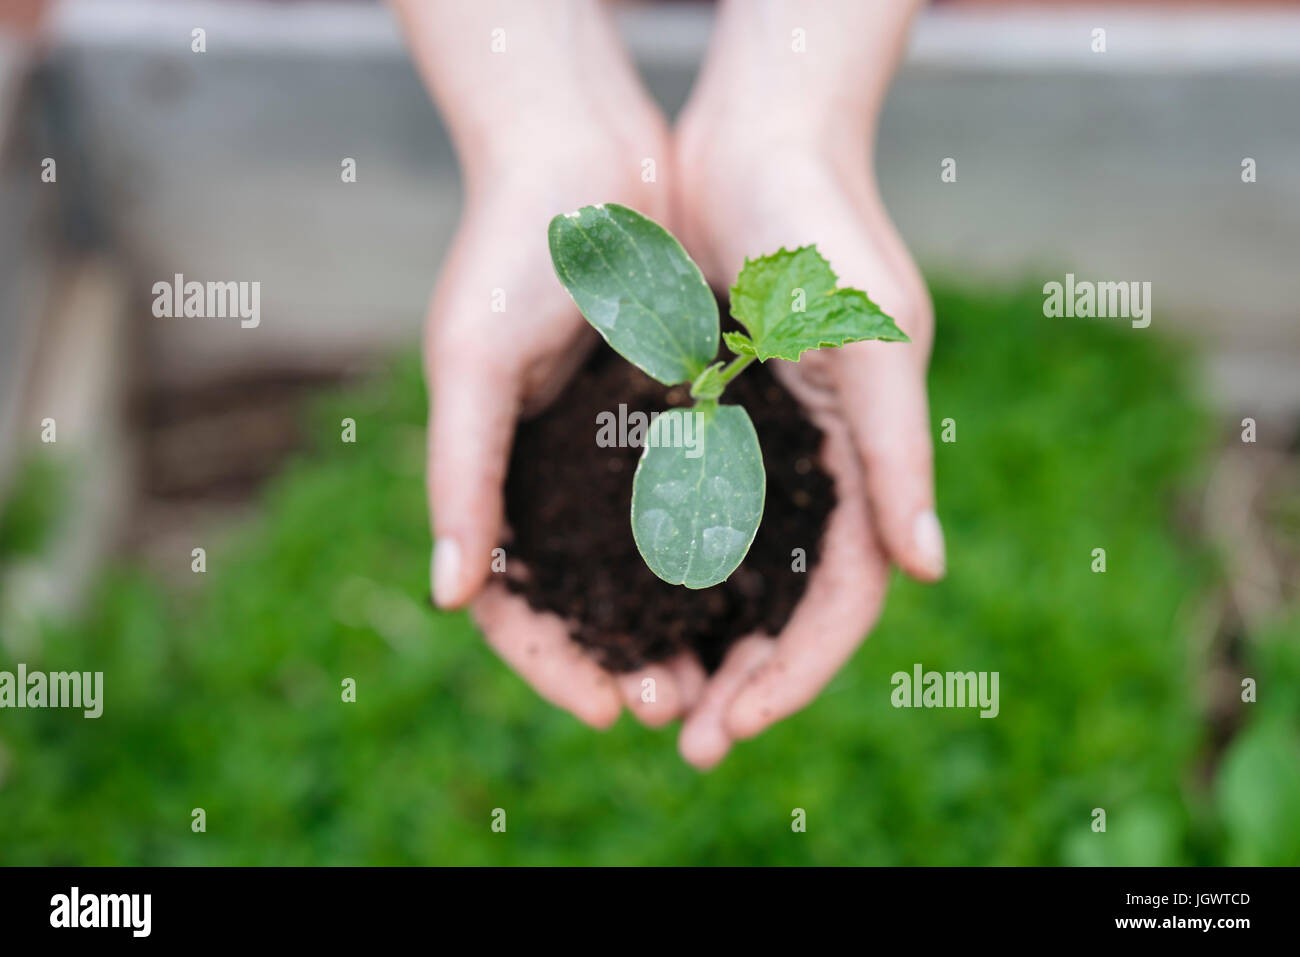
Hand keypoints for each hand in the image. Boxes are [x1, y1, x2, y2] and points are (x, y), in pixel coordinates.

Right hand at [423, 123, 714, 728]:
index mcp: (488, 474)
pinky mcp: (663, 416)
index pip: (509, 601)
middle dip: (621, 661)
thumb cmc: (511, 251)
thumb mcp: (476, 365)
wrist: (585, 159)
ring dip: (671, 625)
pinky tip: (750, 592)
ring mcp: (605, 452)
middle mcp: (546, 475)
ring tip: (715, 673)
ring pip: (639, 567)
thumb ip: (462, 477)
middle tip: (675, 707)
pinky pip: (688, 505)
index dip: (549, 664)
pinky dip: (709, 555)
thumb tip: (448, 599)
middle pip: (580, 600)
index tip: (603, 712)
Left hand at [669, 95, 942, 767]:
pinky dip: (658, 572)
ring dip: (697, 641)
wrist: (751, 141)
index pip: (844, 598)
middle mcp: (813, 468)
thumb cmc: (823, 229)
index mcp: (866, 463)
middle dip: (744, 678)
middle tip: (685, 740)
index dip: (801, 667)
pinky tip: (616, 611)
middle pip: (786, 604)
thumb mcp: (868, 338)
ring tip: (647, 696)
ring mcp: (758, 447)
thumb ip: (897, 452)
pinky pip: (680, 516)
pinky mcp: (700, 416)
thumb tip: (928, 569)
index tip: (740, 721)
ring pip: (731, 576)